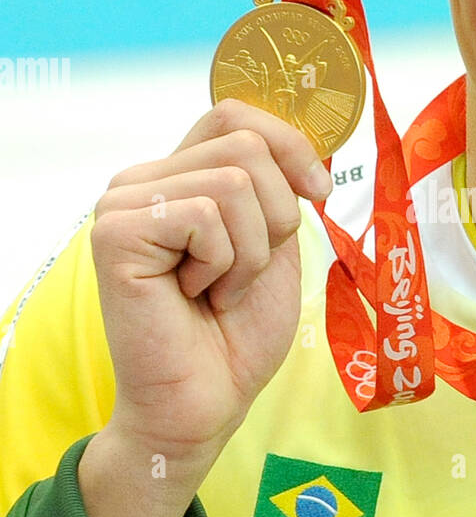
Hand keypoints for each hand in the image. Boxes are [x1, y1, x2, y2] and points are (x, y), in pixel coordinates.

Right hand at [89, 98, 331, 465]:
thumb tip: (306, 144)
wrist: (205, 403)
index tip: (317, 193)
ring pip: (235, 181)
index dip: (290, 145)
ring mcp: (123, 203)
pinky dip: (224, 265)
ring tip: (219, 290)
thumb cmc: (236, 333)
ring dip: (252, 252)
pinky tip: (195, 296)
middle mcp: (142, 180)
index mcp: (177, 176)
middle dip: (276, 218)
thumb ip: (276, 187)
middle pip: (246, 144)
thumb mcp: (274, 244)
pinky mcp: (116, 232)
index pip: (235, 113)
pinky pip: (207, 215)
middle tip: (245, 275)